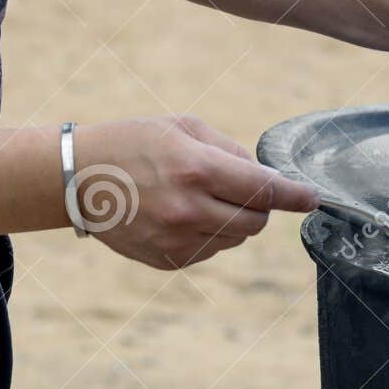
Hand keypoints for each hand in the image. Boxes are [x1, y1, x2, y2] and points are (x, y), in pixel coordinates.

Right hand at [71, 116, 316, 269]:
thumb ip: (232, 152)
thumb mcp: (184, 128)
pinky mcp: (169, 260)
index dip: (296, 196)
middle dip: (259, 205)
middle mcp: (188, 210)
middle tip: (237, 188)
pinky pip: (213, 250)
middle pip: (257, 221)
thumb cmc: (134, 143)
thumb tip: (271, 179)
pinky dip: (210, 234)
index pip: (264, 189)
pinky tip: (181, 215)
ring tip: (199, 197)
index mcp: (195, 169)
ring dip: (233, 219)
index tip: (313, 198)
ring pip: (237, 239)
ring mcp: (177, 240)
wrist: (76, 178)